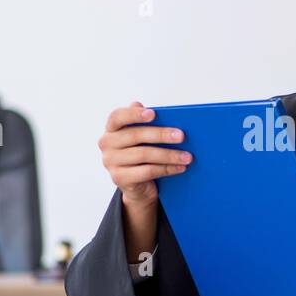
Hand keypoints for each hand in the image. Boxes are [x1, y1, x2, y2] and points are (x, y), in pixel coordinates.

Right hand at [98, 102, 191, 260]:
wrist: (140, 191)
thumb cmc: (146, 159)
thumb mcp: (146, 141)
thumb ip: (145, 125)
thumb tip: (145, 104)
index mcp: (111, 131)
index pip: (117, 117)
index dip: (133, 114)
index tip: (153, 112)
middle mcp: (107, 146)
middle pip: (134, 137)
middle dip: (160, 135)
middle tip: (183, 135)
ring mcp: (111, 165)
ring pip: (142, 156)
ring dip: (169, 155)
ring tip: (189, 157)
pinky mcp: (121, 181)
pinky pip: (146, 173)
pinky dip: (166, 169)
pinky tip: (181, 169)